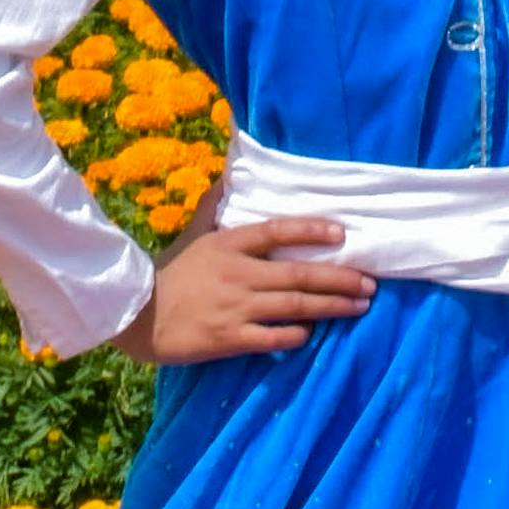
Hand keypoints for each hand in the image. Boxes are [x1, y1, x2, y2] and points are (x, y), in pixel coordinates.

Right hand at [112, 206, 376, 366]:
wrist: (138, 315)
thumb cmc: (170, 272)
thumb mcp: (193, 233)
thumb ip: (214, 204)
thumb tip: (230, 169)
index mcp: (228, 244)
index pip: (275, 231)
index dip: (310, 229)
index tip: (342, 232)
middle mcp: (237, 273)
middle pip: (298, 273)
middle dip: (339, 278)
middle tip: (370, 283)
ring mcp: (235, 307)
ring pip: (294, 306)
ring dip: (331, 306)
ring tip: (359, 307)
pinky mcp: (229, 339)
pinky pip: (272, 338)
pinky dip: (296, 335)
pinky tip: (312, 332)